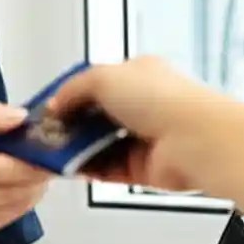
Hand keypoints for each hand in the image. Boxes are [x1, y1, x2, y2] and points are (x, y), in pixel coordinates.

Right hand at [0, 101, 51, 234]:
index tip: (49, 151)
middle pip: (9, 191)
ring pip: (13, 208)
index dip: (28, 163)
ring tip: (42, 169)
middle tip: (54, 158)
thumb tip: (20, 116)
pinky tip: (27, 186)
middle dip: (38, 176)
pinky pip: (7, 218)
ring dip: (35, 189)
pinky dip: (24, 202)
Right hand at [48, 56, 243, 192]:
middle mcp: (144, 105)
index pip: (96, 83)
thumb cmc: (162, 99)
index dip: (70, 95)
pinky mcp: (145, 167)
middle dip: (71, 126)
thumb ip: (73, 88)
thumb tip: (56, 102)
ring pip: (101, 145)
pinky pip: (110, 169)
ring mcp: (145, 137)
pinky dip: (91, 169)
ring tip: (55, 154)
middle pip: (97, 117)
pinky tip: (74, 168)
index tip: (48, 109)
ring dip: (78, 150)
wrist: (196, 140)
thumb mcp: (103, 77)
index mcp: (138, 75)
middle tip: (47, 135)